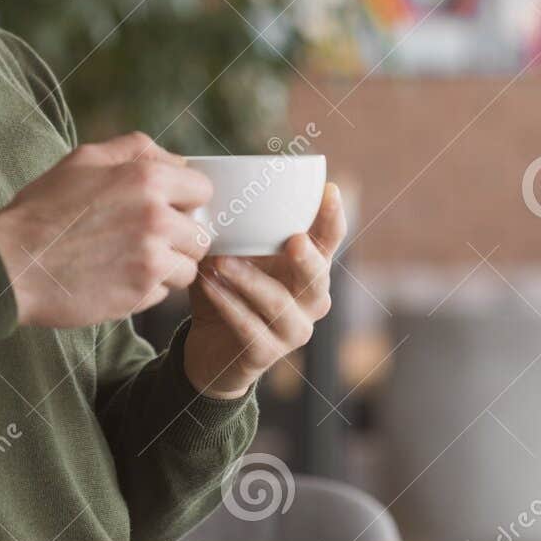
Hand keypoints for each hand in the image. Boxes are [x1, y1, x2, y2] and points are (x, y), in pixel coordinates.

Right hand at [0, 132, 213, 327]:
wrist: (11, 264)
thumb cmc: (44, 209)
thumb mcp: (84, 159)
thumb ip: (135, 149)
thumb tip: (176, 159)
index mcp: (147, 178)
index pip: (203, 190)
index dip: (186, 200)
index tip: (168, 210)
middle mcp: (157, 218)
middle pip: (201, 234)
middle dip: (179, 238)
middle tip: (146, 240)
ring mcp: (151, 259)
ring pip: (188, 268)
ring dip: (167, 267)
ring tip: (130, 261)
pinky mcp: (140, 295)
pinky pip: (163, 294)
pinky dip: (146, 290)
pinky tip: (115, 279)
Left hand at [182, 182, 344, 397]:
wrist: (209, 346)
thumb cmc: (228, 288)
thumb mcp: (232, 253)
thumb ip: (234, 227)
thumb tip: (212, 186)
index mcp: (308, 267)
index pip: (329, 241)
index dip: (333, 218)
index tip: (330, 190)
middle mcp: (310, 300)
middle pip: (317, 278)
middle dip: (306, 259)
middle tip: (292, 241)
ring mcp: (292, 331)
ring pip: (278, 303)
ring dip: (248, 280)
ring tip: (219, 261)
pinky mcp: (266, 355)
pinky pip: (249, 328)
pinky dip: (227, 304)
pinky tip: (208, 284)